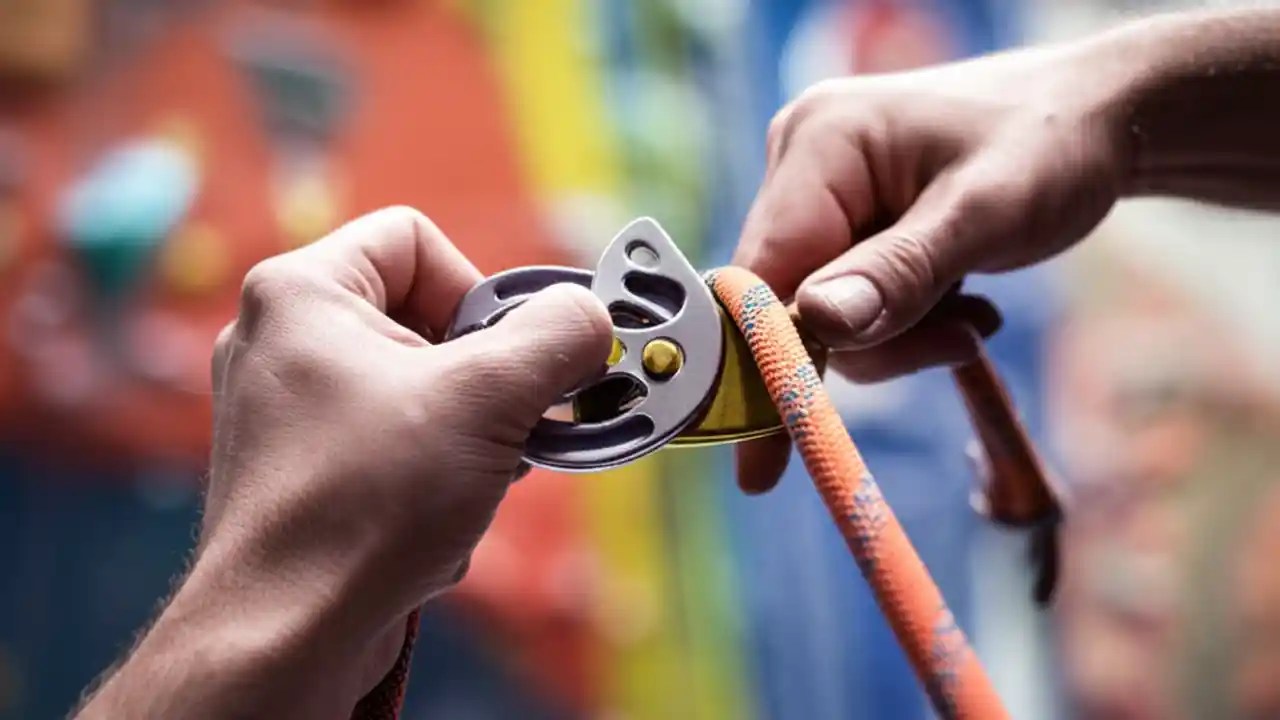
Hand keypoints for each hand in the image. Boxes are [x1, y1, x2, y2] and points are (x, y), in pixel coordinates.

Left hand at [75, 207, 611, 718]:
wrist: (286, 634)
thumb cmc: (364, 504)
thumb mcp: (487, 400)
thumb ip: (556, 337)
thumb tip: (591, 318)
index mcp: (302, 292)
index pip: (415, 238)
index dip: (477, 289)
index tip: (507, 356)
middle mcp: (282, 341)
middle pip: (421, 319)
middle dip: (482, 380)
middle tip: (506, 425)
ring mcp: (285, 410)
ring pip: (415, 390)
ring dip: (465, 437)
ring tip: (466, 483)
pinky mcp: (300, 470)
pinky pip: (390, 444)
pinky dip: (429, 477)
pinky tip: (430, 523)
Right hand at [731, 42, 1130, 492]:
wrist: (1092, 119)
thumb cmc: (1050, 143)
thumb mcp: (987, 211)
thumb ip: (902, 271)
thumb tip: (820, 325)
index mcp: (820, 142)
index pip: (765, 270)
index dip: (766, 357)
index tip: (758, 462)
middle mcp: (800, 165)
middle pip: (791, 301)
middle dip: (873, 342)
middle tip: (961, 342)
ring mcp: (819, 197)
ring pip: (824, 317)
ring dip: (901, 336)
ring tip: (976, 314)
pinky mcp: (842, 226)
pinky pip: (849, 306)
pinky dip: (904, 323)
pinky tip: (962, 303)